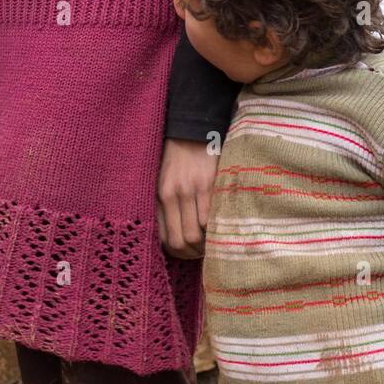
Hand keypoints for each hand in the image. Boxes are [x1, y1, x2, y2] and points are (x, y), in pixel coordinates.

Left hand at [157, 138, 218, 258]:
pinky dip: (216, 229)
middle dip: (194, 254)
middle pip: (182, 241)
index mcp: (161, 196)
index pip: (165, 239)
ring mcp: (191, 190)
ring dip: (207, 245)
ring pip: (197, 234)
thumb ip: (168, 206)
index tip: (189, 254)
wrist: (192, 130)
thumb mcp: (164, 182)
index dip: (179, 253)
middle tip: (204, 253)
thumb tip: (174, 236)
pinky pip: (211, 217)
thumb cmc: (179, 158)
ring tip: (214, 243)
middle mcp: (174, 195)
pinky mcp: (209, 184)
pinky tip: (222, 229)